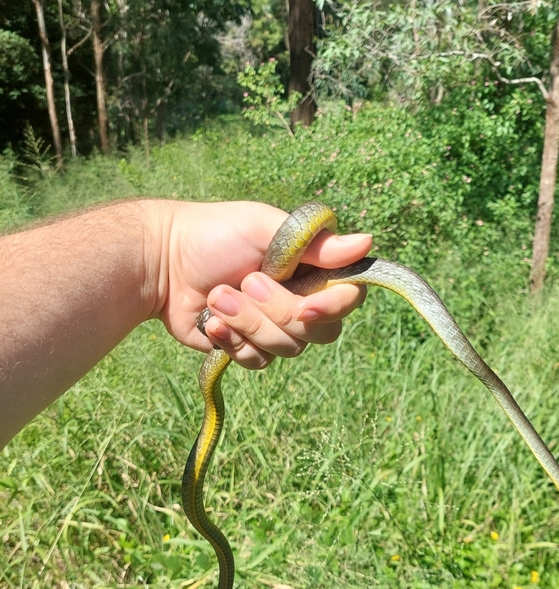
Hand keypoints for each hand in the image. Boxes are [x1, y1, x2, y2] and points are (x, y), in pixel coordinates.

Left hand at [155, 201, 371, 369]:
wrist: (161, 262)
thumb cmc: (215, 235)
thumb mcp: (264, 227)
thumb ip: (314, 243)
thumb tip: (367, 242)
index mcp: (313, 269)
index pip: (349, 298)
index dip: (333, 307)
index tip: (306, 304)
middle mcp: (302, 301)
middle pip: (320, 332)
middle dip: (279, 313)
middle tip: (246, 282)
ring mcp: (276, 328)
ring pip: (287, 348)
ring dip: (248, 322)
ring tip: (217, 296)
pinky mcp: (249, 348)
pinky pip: (258, 361)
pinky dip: (231, 340)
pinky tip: (210, 319)